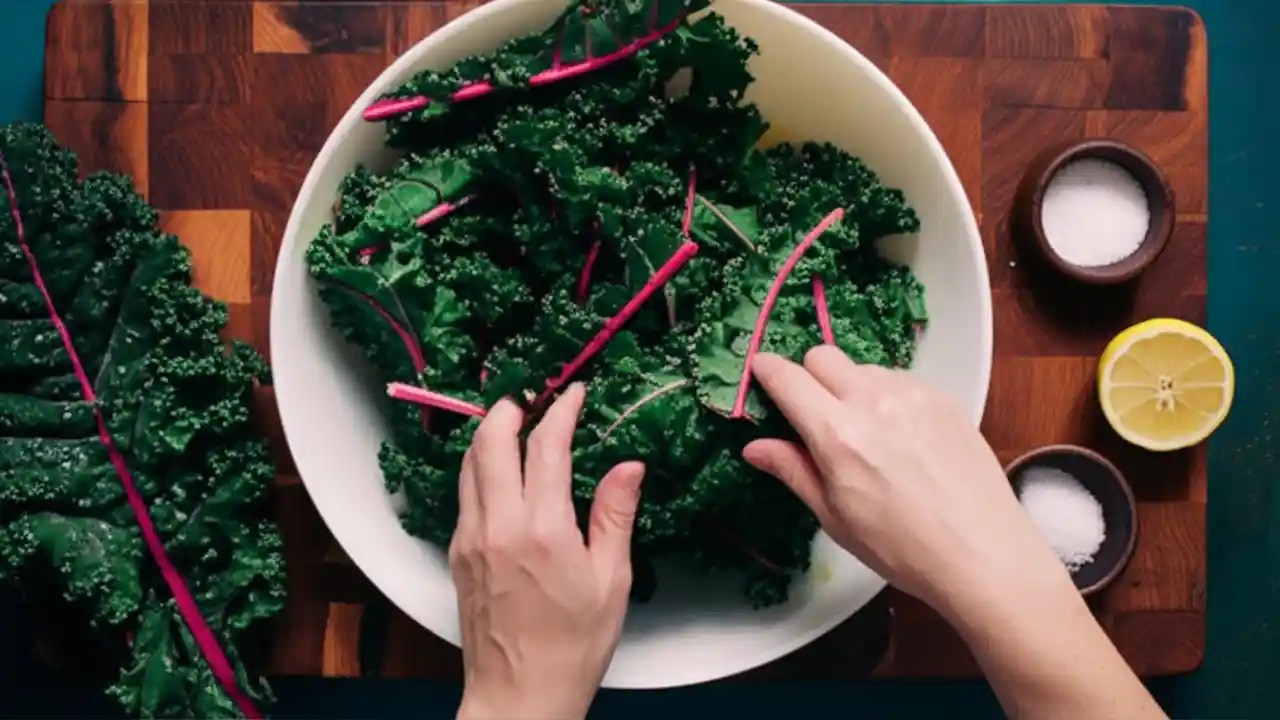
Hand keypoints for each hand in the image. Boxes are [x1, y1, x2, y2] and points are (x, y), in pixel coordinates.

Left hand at [451, 383, 644, 719]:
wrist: (519, 696)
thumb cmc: (574, 646)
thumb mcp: (611, 581)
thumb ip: (615, 515)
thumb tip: (628, 466)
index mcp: (542, 529)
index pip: (546, 445)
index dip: (562, 409)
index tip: (577, 392)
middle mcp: (498, 525)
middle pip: (491, 440)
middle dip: (513, 408)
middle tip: (537, 396)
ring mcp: (470, 537)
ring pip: (469, 462)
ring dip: (491, 433)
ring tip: (517, 423)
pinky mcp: (457, 553)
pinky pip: (465, 492)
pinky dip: (481, 467)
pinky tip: (503, 471)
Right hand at [742, 347, 1068, 616]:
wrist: (982, 554)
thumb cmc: (903, 549)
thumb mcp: (836, 518)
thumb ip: (794, 471)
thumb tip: (756, 447)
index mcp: (838, 435)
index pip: (788, 379)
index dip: (767, 371)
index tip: (760, 373)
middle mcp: (873, 402)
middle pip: (823, 356)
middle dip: (808, 375)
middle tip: (812, 412)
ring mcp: (913, 395)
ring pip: (863, 367)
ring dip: (850, 387)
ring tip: (864, 431)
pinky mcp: (943, 397)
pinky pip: (899, 379)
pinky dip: (886, 396)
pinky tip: (899, 435)